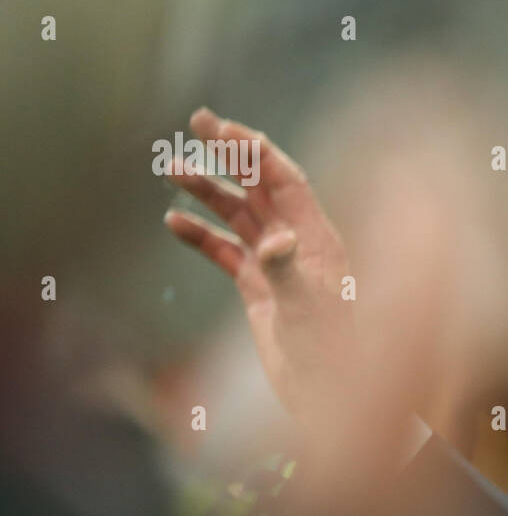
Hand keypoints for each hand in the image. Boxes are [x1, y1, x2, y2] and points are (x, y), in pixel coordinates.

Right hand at [163, 108, 360, 437]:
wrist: (325, 395)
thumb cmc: (329, 352)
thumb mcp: (308, 309)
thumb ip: (288, 270)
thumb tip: (274, 241)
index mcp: (319, 237)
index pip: (285, 180)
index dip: (255, 151)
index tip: (222, 128)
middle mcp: (299, 243)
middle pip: (260, 187)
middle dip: (231, 153)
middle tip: (196, 121)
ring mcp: (277, 265)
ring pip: (238, 216)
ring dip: (208, 191)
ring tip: (171, 169)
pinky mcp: (258, 290)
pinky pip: (225, 253)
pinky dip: (201, 236)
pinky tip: (173, 222)